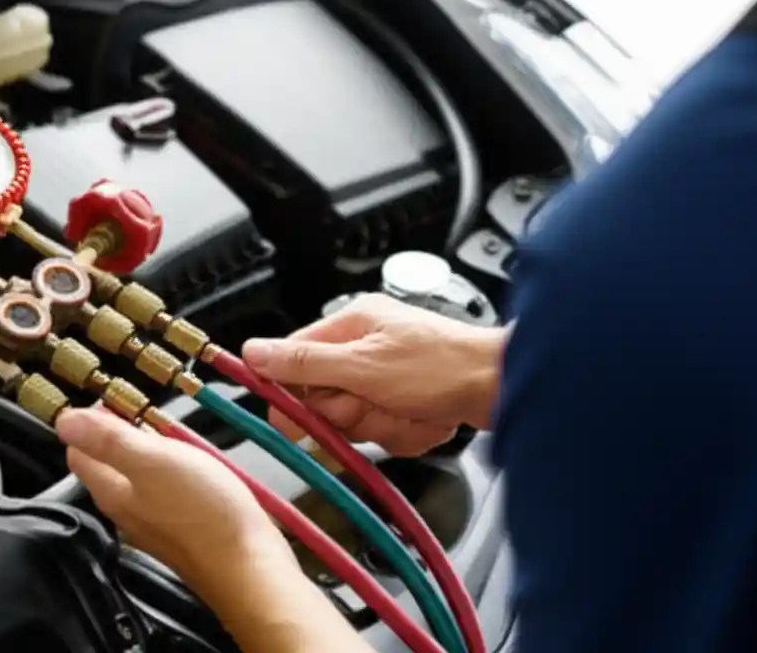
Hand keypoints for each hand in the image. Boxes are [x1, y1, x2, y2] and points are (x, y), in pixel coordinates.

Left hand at [55, 407, 289, 584]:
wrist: (248, 563)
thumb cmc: (203, 511)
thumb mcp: (153, 462)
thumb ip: (109, 440)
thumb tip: (64, 420)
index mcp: (111, 490)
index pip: (79, 449)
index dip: (91, 419)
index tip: (120, 395)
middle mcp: (126, 507)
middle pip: (108, 461)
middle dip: (121, 429)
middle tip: (149, 406)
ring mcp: (153, 518)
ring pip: (138, 474)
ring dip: (149, 446)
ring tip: (173, 428)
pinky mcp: (181, 525)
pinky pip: (165, 487)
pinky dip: (172, 466)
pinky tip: (194, 460)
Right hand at [242, 294, 505, 455]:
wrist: (501, 388)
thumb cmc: (442, 366)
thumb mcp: (363, 366)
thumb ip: (305, 364)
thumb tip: (254, 353)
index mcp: (351, 324)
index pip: (294, 360)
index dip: (291, 395)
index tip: (293, 421)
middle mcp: (366, 347)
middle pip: (326, 400)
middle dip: (353, 413)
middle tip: (379, 402)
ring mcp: (388, 377)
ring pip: (357, 421)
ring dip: (384, 425)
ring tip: (411, 409)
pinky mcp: (407, 401)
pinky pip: (386, 430)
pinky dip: (407, 431)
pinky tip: (426, 418)